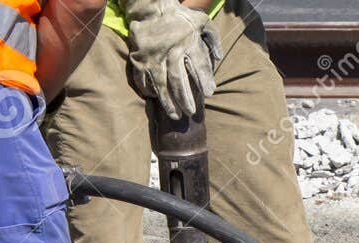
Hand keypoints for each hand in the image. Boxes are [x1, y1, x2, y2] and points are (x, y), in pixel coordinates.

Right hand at [123, 0, 219, 119]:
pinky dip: (149, 92)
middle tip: (191, 113)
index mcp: (188, 42)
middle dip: (185, 99)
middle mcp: (170, 51)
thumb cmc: (180, 18)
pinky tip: (156, 99)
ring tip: (175, 115)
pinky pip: (143, 81)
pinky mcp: (139, 60)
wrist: (152, 10)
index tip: (209, 93)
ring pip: (161, 85)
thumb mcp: (201, 21)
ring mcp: (153, 57)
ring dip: (168, 102)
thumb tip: (219, 57)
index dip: (204, 80)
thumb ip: (212, 37)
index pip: (199, 65)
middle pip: (178, 81)